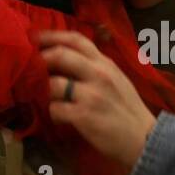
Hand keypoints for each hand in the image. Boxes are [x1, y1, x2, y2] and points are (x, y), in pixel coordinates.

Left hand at [39, 29, 158, 170]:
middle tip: (30, 65)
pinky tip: (61, 117)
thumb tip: (64, 59)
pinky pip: (55, 108)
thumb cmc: (127, 109)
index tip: (35, 37)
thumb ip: (94, 67)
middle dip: (41, 58)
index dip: (52, 35)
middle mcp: (98, 74)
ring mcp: (91, 94)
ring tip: (49, 98)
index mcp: (105, 63)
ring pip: (54, 83)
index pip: (76, 39)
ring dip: (45, 91)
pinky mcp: (84, 115)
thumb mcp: (116, 79)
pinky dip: (54, 112)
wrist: (144, 139)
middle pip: (61, 54)